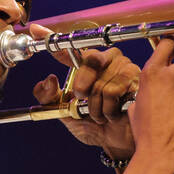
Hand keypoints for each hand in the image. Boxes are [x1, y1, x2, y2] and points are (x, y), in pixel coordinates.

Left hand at [30, 25, 138, 159]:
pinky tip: (114, 113)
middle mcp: (107, 60)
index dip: (51, 38)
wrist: (115, 143)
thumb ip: (48, 98)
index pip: (68, 48)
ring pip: (100, 81)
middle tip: (84, 100)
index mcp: (87, 65)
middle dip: (82, 86)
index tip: (36, 31)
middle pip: (90, 59)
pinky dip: (108, 108)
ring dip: (96, 106)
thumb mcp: (64, 113)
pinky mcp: (137, 79)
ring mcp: (125, 66)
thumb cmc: (94, 126)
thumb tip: (50, 79)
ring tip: (102, 113)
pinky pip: (113, 90)